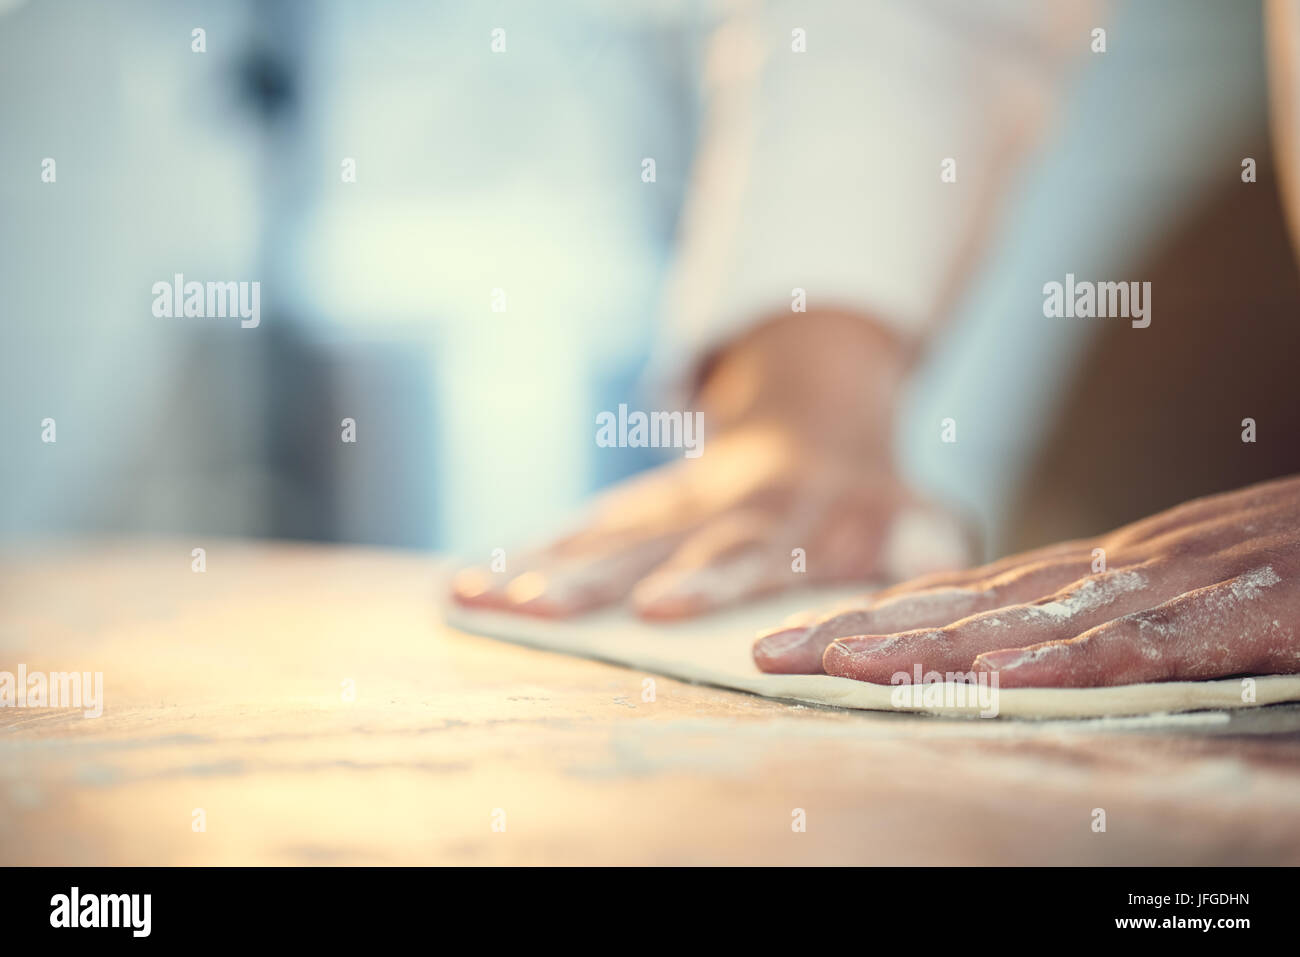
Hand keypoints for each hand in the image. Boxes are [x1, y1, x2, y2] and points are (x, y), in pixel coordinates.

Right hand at [451, 311, 971, 619]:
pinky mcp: (648, 499)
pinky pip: (585, 528)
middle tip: (537, 609)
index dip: (707, 578)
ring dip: (542, 566)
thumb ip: (924, 542)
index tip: (656, 608)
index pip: (753, 547)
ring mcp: (681, 496)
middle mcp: (731, 501)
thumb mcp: (917, 512)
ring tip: (477, 597)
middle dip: (597, 576)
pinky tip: (472, 582)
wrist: (819, 404)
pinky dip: (532, 555)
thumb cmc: (872, 492)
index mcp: (802, 511)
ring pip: (606, 531)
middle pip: (657, 538)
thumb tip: (940, 553)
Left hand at [754, 475, 1299, 685]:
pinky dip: (1063, 658)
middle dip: (858, 631)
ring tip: (838, 662)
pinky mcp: (1230, 614)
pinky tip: (997, 676)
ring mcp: (1161, 587)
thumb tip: (1015, 647)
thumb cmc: (1275, 562)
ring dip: (925, 643)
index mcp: (1085, 572)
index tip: (795, 638)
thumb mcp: (1166, 589)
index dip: (871, 618)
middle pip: (961, 606)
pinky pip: (1136, 642)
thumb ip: (1094, 618)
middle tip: (769, 652)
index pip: (958, 597)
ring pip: (1024, 619)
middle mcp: (1102, 573)